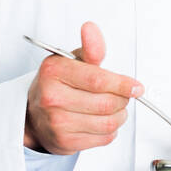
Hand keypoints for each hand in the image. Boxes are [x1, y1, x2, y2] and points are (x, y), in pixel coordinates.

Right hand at [23, 21, 143, 153]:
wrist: (34, 116)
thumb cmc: (58, 85)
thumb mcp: (72, 61)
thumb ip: (90, 48)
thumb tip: (91, 28)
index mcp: (54, 71)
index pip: (97, 80)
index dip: (123, 84)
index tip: (136, 87)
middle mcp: (52, 97)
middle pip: (107, 103)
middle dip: (122, 99)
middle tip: (122, 96)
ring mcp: (57, 122)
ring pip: (108, 122)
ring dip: (119, 115)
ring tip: (113, 108)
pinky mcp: (65, 142)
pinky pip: (104, 138)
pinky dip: (110, 130)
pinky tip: (101, 121)